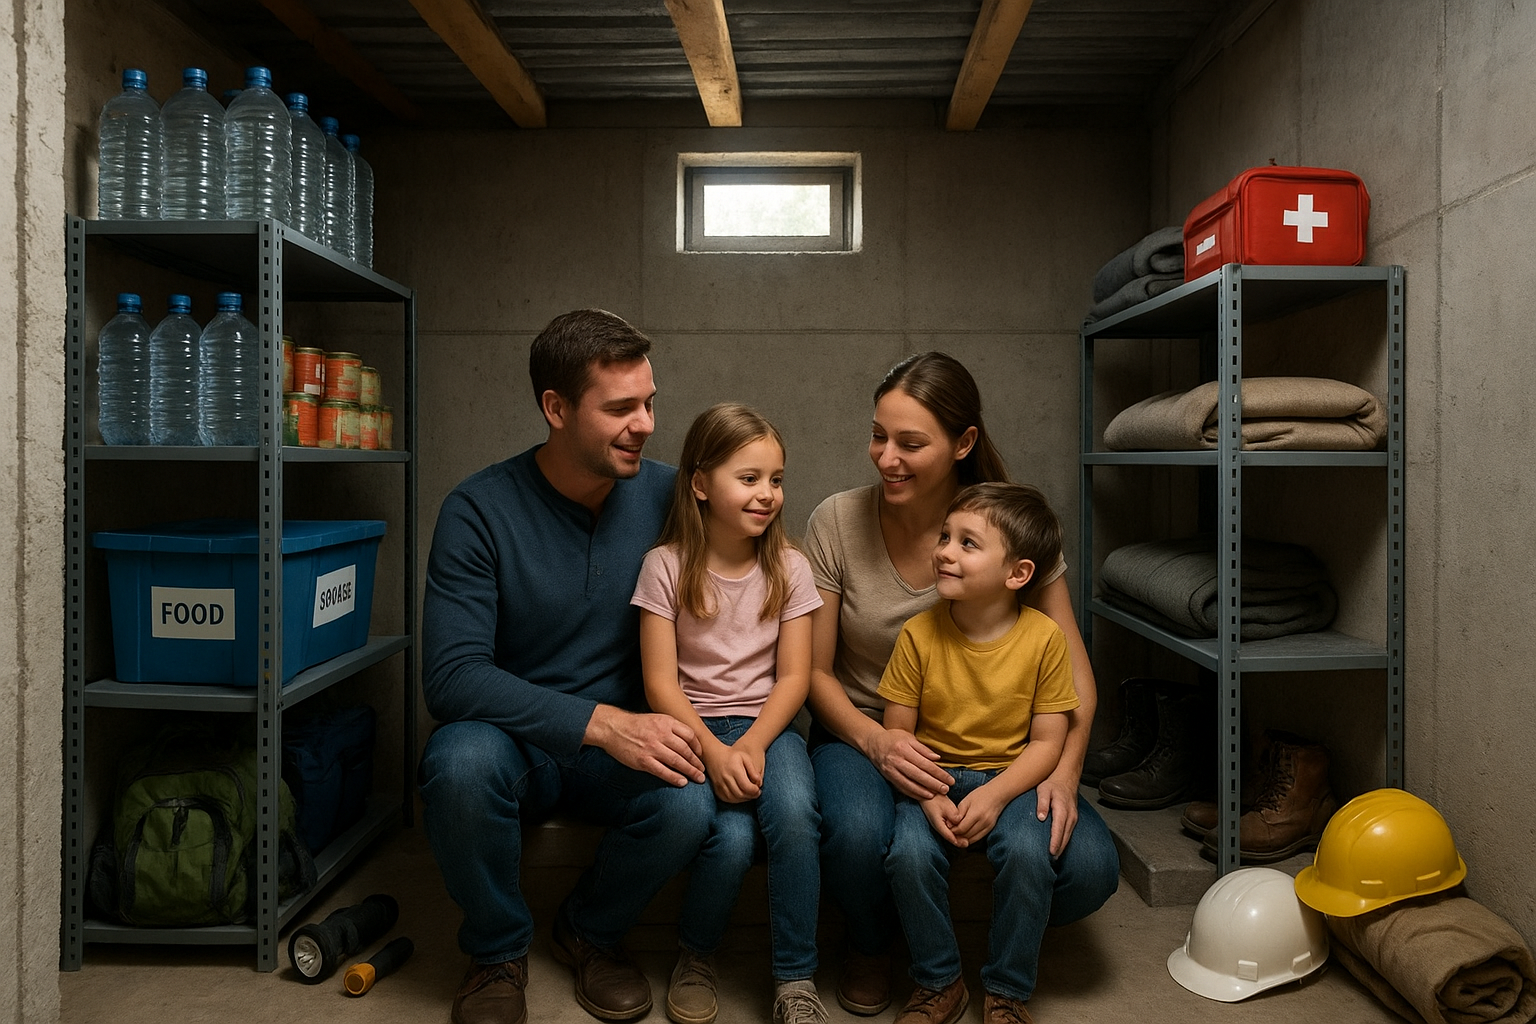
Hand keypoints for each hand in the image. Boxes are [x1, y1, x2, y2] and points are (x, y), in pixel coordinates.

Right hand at [586, 706, 704, 785]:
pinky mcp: (644, 760)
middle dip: (696, 762)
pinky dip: (674, 777)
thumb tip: (688, 739)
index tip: (700, 755)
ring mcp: (652, 748)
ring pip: (677, 761)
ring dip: (690, 771)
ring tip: (698, 778)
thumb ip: (671, 727)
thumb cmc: (635, 724)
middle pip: (686, 750)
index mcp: (666, 722)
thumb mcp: (656, 718)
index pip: (689, 735)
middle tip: (703, 770)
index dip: (698, 746)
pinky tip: (682, 782)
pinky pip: (663, 771)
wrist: (613, 728)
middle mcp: (661, 734)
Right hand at [709, 744, 763, 802]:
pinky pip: (728, 799)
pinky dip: (736, 800)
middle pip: (741, 794)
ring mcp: (720, 785)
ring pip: (734, 798)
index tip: (758, 789)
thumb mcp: (745, 758)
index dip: (754, 791)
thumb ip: (753, 770)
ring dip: (744, 799)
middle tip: (756, 793)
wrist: (714, 756)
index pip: (746, 786)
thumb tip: (759, 782)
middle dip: (751, 796)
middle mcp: (726, 779)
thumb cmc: (732, 756)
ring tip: (749, 794)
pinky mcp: (717, 790)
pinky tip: (741, 795)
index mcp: (734, 770)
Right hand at [867, 729, 953, 799]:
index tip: (949, 779)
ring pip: (909, 783)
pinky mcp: (887, 776)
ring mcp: (891, 769)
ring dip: (923, 790)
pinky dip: (912, 792)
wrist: (873, 742)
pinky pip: (901, 787)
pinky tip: (922, 796)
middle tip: (946, 789)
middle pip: (918, 775)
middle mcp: (897, 759)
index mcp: (904, 748)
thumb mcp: (909, 738)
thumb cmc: (894, 738)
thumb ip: (923, 749)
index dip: (938, 773)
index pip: (925, 763)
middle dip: (933, 783)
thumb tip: (937, 758)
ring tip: (935, 794)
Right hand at [918, 794, 961, 846]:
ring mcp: (939, 826)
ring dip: (957, 837)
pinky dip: (955, 832)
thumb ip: (954, 816)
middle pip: (949, 838)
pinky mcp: (941, 823)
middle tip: (967, 843)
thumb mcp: (947, 807)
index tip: (965, 844)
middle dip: (958, 841)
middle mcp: (938, 827)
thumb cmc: (937, 800)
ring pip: (949, 835)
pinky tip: (962, 832)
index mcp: (938, 824)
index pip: (948, 836)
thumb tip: (960, 823)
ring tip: (966, 840)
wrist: (929, 794)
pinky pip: (948, 830)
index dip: (957, 841)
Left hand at [950, 783, 1007, 845]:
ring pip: (972, 839)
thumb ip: (958, 813)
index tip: (948, 827)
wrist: (997, 794)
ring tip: (957, 833)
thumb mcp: (966, 801)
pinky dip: (970, 838)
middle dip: (957, 835)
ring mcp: (988, 827)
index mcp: (976, 814)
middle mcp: (983, 822)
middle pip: (966, 835)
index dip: (953, 830)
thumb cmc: (980, 795)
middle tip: (950, 831)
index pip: (961, 828)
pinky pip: (978, 838)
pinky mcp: (990, 829)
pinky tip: (965, 834)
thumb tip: (949, 824)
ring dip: (963, 838)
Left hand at [1035, 773, 1079, 857]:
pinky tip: (1059, 846)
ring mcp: (1073, 817)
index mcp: (1062, 809)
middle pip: (1065, 836)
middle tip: (1051, 861)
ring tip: (1054, 857)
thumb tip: (1041, 818)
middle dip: (1059, 848)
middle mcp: (1070, 815)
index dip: (1055, 842)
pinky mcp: (1073, 818)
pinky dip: (1064, 840)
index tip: (1051, 852)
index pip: (1058, 829)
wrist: (1066, 777)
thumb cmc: (1052, 784)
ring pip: (1068, 835)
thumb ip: (1042, 803)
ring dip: (1062, 846)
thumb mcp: (1043, 790)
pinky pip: (1069, 832)